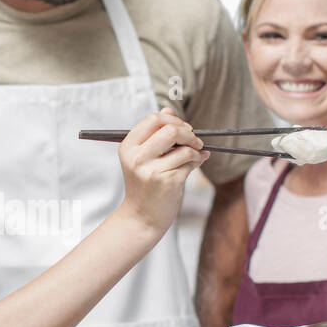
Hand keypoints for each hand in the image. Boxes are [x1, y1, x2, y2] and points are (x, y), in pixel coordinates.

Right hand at [116, 109, 206, 233]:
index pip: (153, 119)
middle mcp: (137, 158)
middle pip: (169, 129)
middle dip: (188, 132)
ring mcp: (152, 170)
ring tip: (196, 155)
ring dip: (196, 150)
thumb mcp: (142, 157)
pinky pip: (190, 163)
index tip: (182, 127)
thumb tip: (167, 109)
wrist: (141, 217)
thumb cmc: (144, 186)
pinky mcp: (168, 182)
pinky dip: (198, 161)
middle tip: (194, 140)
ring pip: (184, 148)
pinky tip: (196, 164)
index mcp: (128, 147)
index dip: (172, 119)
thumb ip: (154, 133)